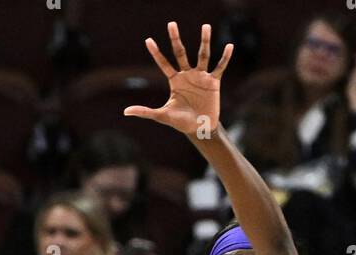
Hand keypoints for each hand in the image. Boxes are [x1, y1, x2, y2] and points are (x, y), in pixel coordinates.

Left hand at [126, 21, 232, 140]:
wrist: (200, 129)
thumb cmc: (181, 122)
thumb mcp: (162, 116)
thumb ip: (145, 112)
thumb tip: (125, 111)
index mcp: (175, 80)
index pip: (164, 63)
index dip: (156, 53)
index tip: (148, 40)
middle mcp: (187, 74)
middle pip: (180, 52)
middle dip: (175, 39)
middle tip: (171, 24)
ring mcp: (201, 76)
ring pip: (202, 55)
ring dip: (204, 41)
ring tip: (206, 26)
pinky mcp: (213, 82)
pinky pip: (220, 67)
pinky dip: (225, 58)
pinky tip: (230, 46)